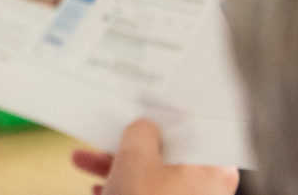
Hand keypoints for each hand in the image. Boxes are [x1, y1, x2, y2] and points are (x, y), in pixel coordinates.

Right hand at [71, 120, 238, 194]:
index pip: (189, 129)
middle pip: (167, 154)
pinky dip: (129, 191)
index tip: (140, 110)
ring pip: (155, 178)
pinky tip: (102, 190)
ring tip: (84, 163)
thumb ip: (140, 132)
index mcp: (213, 167)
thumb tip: (143, 129)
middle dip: (128, 147)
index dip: (162, 117)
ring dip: (120, 169)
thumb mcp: (135, 157)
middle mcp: (211, 188)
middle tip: (102, 139)